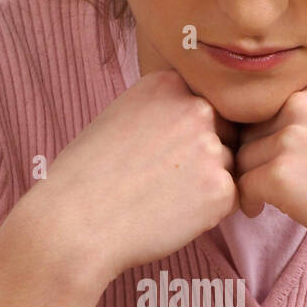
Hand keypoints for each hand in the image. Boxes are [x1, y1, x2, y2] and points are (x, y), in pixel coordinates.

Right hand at [15, 70, 239, 283]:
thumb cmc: (85, 177)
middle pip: (223, 133)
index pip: (202, 105)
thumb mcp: (119, 118)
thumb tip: (191, 123)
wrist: (75, 222)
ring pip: (227, 167)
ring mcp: (212, 148)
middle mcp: (195, 108)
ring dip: (206, 184)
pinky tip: (172, 215)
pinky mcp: (221, 189)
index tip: (160, 153)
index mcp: (168, 84)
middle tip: (164, 181)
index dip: (185, 133)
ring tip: (162, 199)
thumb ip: (160, 112)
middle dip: (203, 156)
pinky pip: (231, 199)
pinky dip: (209, 212)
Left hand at [233, 70, 306, 273]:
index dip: (271, 132)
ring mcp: (289, 136)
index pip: (272, 103)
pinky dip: (248, 201)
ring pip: (243, 157)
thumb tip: (272, 122)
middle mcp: (302, 101)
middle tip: (275, 181)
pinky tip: (263, 211)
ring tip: (274, 198)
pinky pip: (242, 186)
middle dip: (259, 155)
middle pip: (252, 128)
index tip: (285, 156)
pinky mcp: (279, 174)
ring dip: (253, 178)